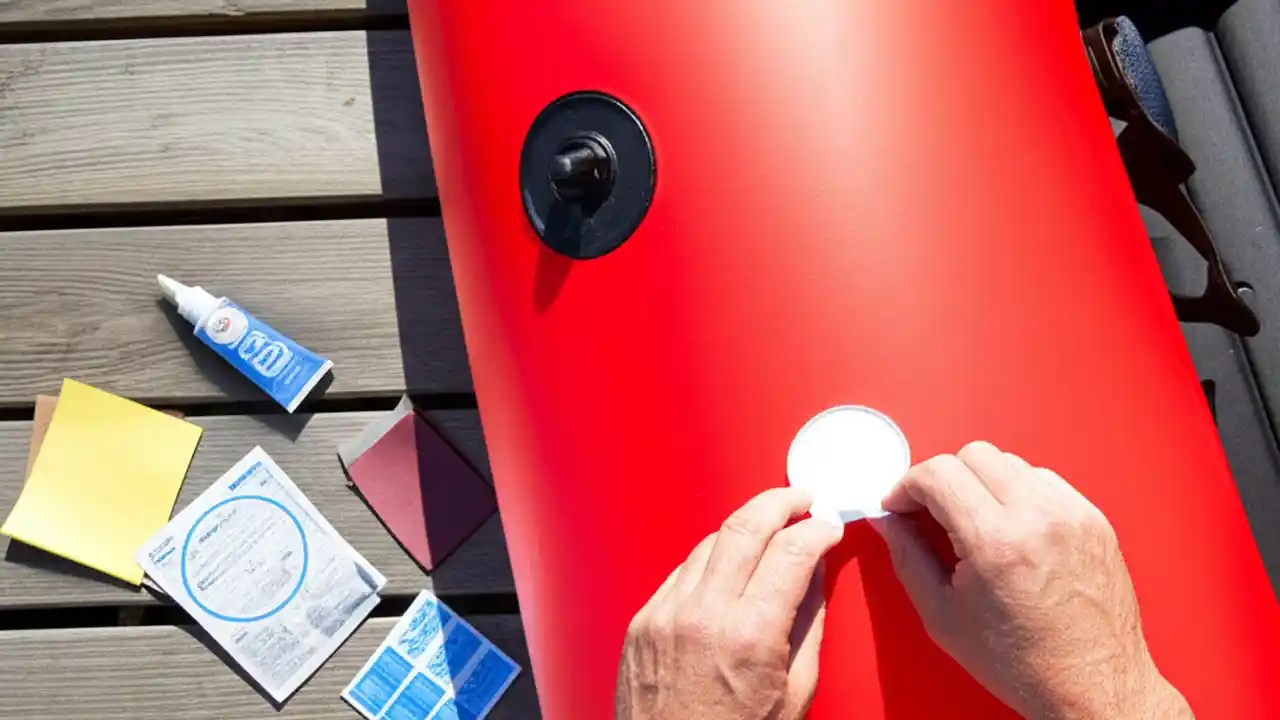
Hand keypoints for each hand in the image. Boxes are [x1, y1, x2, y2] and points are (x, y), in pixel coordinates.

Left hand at [616, 487, 844, 719]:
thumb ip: (807, 626)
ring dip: (744, 528)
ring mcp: (664, 615)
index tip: (830, 525)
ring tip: (770, 527)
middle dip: (779, 502)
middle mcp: (701, 616)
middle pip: (745, 526)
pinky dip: (710, 559)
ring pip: (710, 542)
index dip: (818, 530)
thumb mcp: (793, 693)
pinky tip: (729, 564)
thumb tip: (815, 575)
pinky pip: (681, 571)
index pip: (791, 552)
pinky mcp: (642, 622)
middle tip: (801, 498)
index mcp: (748, 636)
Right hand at [874, 441, 1192, 718]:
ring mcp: (1072, 514)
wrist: (1093, 685)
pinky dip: (1017, 492)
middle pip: (972, 455)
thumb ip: (908, 556)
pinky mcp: (1092, 518)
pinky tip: (1009, 527)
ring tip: (974, 524)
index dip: (907, 486)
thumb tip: (888, 521)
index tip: (900, 505)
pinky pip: (1043, 479)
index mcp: (996, 543)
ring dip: (980, 483)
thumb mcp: (943, 616)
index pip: (938, 473)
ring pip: (1008, 462)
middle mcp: (1038, 518)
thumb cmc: (1024, 663)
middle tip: (931, 512)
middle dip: (942, 478)